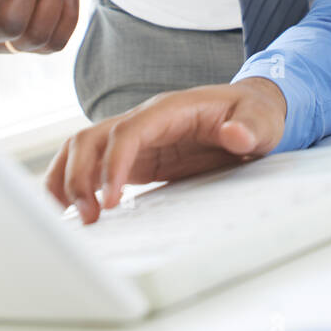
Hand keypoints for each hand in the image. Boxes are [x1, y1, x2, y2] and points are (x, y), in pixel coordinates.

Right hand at [44, 78, 287, 222]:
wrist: (253, 113)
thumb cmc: (255, 115)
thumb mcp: (262, 120)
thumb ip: (250, 127)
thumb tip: (235, 136)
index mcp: (170, 110)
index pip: (128, 131)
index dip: (114, 164)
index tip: (111, 200)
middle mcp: (144, 121)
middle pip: (91, 138)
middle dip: (79, 176)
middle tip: (89, 218)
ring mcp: (136, 139)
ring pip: (82, 149)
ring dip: (67, 180)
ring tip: (71, 220)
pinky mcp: (136, 158)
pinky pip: (93, 166)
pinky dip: (73, 184)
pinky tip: (70, 213)